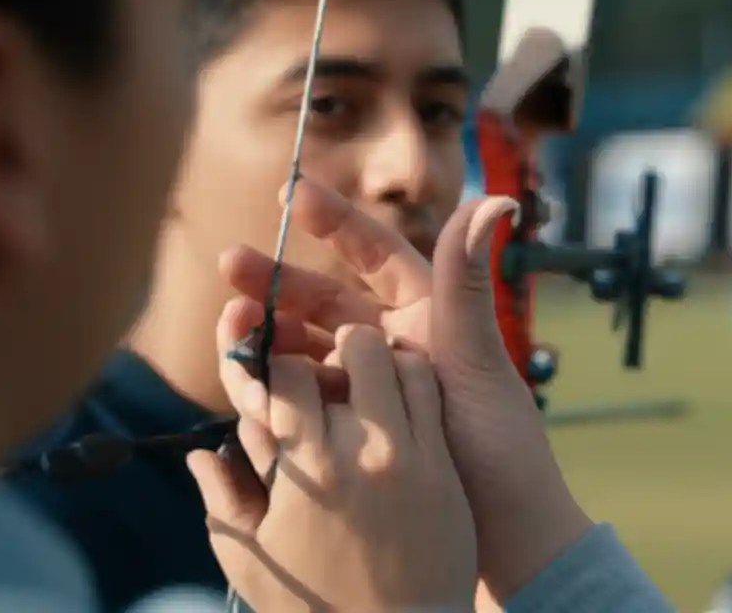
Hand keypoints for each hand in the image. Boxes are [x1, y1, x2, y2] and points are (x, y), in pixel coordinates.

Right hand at [187, 313, 476, 612]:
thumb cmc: (319, 610)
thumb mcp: (255, 561)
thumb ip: (224, 501)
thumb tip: (200, 456)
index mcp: (308, 467)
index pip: (288, 373)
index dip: (278, 363)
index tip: (278, 375)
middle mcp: (362, 449)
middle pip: (352, 349)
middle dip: (334, 349)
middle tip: (330, 365)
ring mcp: (411, 454)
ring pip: (400, 360)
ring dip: (381, 358)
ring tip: (367, 376)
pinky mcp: (445, 466)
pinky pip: (432, 395)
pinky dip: (414, 381)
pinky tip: (400, 398)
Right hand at [218, 178, 592, 600]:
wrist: (501, 541)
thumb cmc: (502, 450)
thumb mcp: (476, 362)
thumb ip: (467, 283)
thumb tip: (495, 200)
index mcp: (431, 320)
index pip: (377, 256)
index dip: (336, 221)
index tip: (293, 189)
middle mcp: (396, 348)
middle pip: (326, 302)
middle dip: (277, 281)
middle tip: (230, 265)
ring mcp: (369, 392)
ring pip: (305, 351)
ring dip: (265, 336)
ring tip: (230, 328)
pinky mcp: (348, 435)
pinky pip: (301, 401)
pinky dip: (271, 389)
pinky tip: (243, 382)